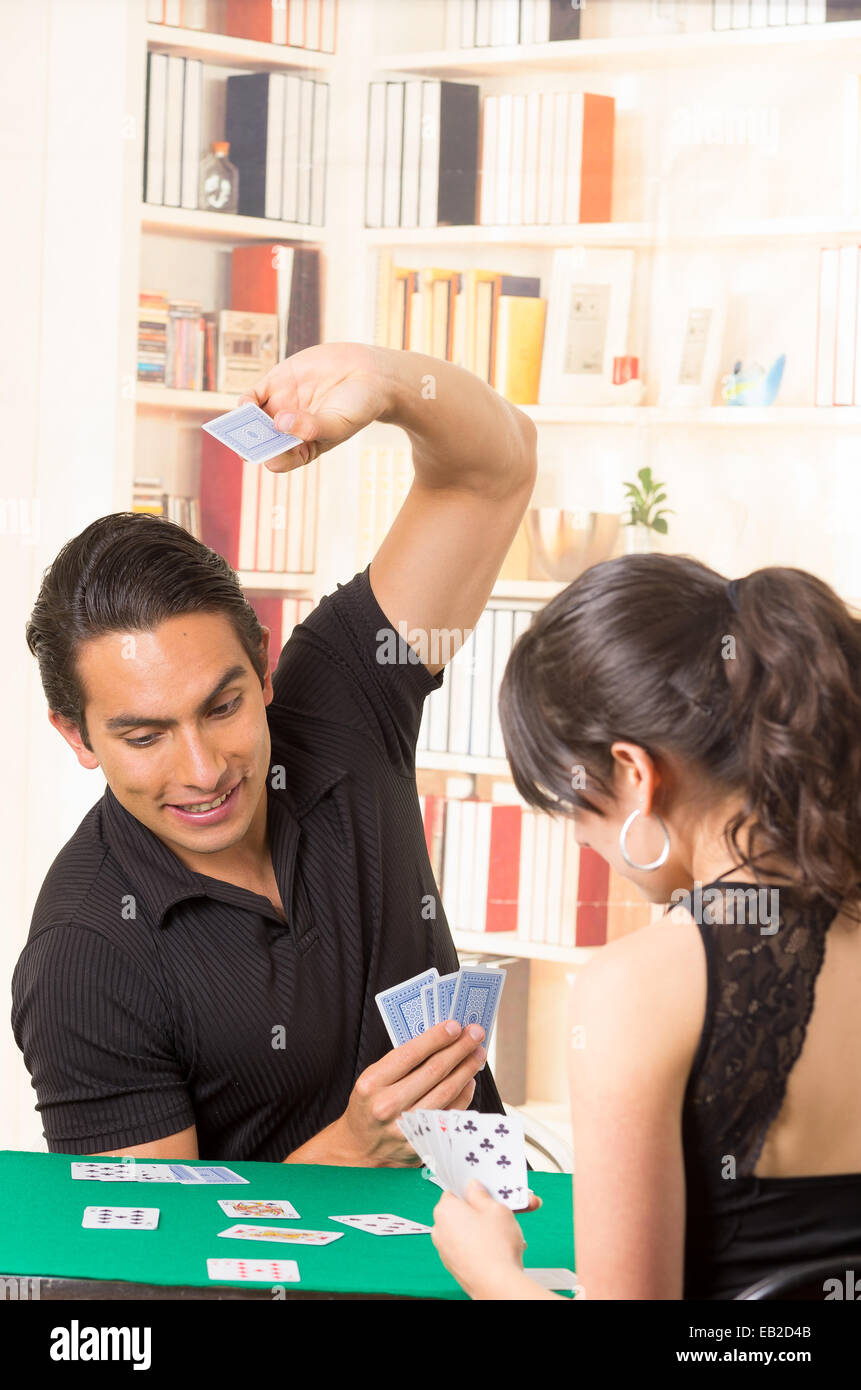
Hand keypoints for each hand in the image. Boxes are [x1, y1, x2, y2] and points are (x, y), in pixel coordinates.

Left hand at [238, 342, 390, 469]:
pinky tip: (246, 405)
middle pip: (261, 440)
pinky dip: (246, 402)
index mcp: (304, 447)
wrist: (370, 374)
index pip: (281, 460)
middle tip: (245, 442)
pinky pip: (253, 396)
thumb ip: (310, 426)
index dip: (272, 459)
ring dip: (243, 423)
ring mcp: (281, 406)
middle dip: (251, 442)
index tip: (270, 457)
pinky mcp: (277, 383)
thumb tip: (279, 422)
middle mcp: (288, 429)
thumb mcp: (338, 423)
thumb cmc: (358, 406)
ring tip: (242, 424)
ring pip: (253, 419)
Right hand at [328, 1019, 486, 1166]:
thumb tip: (440, 1040)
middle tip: (475, 1034)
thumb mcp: (372, 1080)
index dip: (436, 1038)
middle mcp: (388, 1105)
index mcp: (372, 1084)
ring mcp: (406, 1127)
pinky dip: (464, 1094)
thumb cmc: (369, 1107)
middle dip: (459, 1048)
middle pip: (434, 1071)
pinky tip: (469, 1080)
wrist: (361, 1149)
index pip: (410, 1054)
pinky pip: (450, 1113)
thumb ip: (400, 1062)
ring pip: (446, 1091)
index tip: (454, 1026)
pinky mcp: (422, 1142)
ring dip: (466, 1069)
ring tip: (477, 1054)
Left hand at [431, 1181, 541, 1299]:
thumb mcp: (496, 1208)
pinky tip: (502, 1248)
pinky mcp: (455, 1266)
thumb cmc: (495, 1248)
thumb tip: (473, 1188)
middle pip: (463, 1212)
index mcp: (445, 1209)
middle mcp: (440, 1229)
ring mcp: (445, 1250)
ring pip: (468, 1231)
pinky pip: (469, 1247)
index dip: (473, 1190)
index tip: (487, 1192)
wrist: (497, 1284)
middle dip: (483, 1211)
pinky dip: (483, 1245)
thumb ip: (481, 1194)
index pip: (455, 1191)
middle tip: (503, 1211)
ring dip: (486, 1229)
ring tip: (508, 1232)